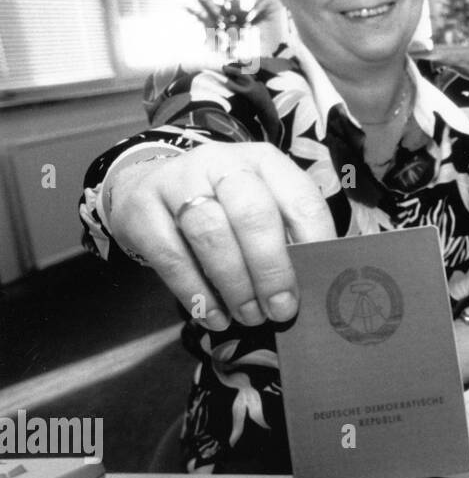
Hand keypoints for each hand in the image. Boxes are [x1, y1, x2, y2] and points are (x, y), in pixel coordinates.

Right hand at [106, 142, 335, 330]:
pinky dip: (196, 292)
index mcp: (264, 161)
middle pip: (253, 214)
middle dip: (271, 268)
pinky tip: (214, 316)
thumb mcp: (259, 205)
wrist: (146, 185)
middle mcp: (222, 163)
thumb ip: (287, 236)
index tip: (318, 282)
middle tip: (281, 309)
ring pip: (211, 234)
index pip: (300, 198)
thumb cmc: (221, 206)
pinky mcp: (141, 208)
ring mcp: (177, 181)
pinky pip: (171, 256)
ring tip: (249, 316)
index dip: (314, 243)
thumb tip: (316, 283)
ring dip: (235, 284)